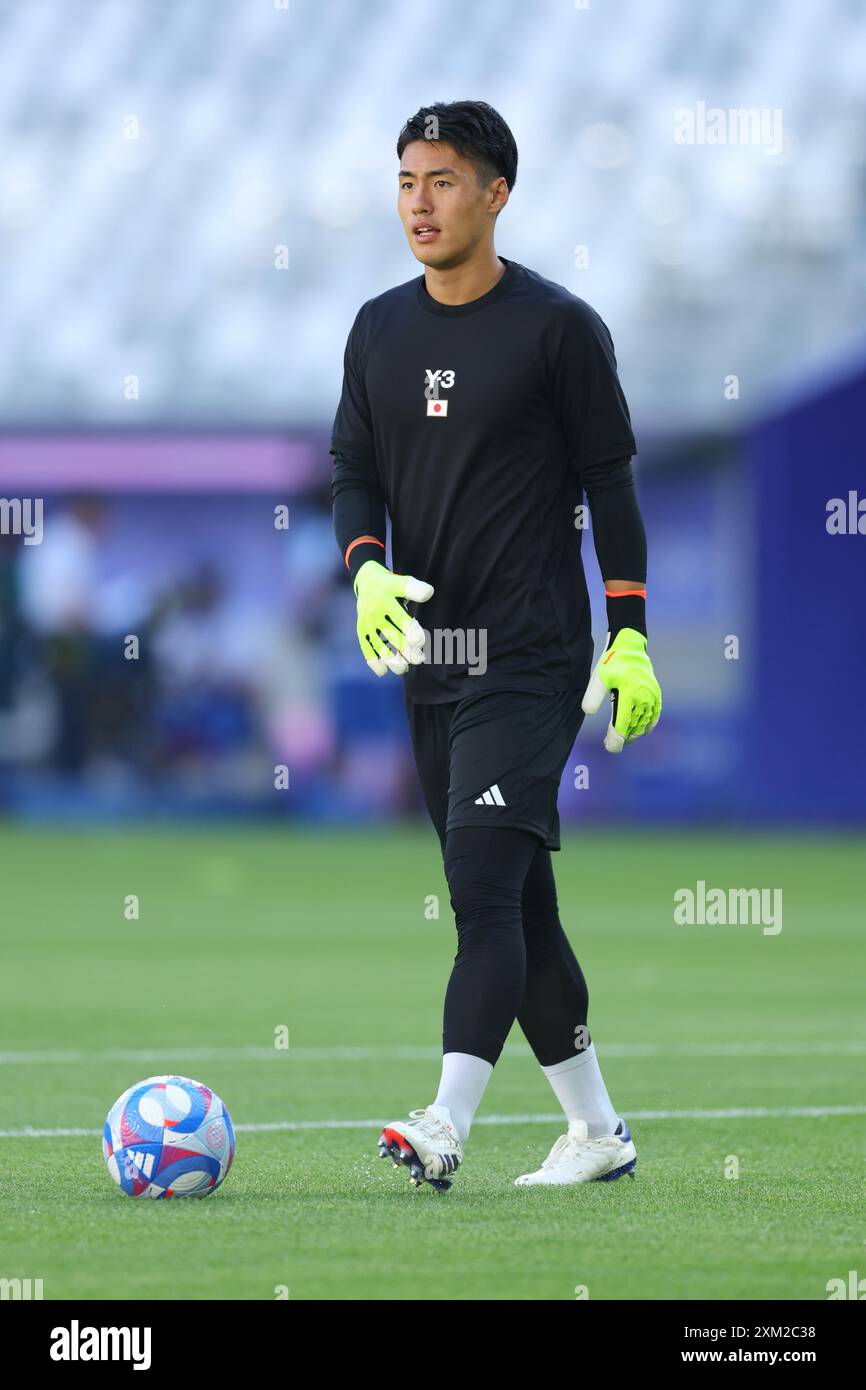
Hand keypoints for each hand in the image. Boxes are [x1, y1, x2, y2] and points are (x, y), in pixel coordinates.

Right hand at [354, 559, 433, 676]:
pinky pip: (367, 650)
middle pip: (394, 638)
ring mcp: (367, 625)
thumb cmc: (390, 585)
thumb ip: (414, 589)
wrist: (366, 582)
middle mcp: (374, 614)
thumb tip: (429, 592)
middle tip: (419, 659)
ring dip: (393, 661)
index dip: (413, 634)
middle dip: (408, 652)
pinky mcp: (361, 632)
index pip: (402, 621)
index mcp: (386, 601)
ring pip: (381, 648)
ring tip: (404, 668)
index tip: (421, 643)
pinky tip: (383, 672)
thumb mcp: (402, 582)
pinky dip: (374, 663)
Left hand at [581, 627, 661, 752]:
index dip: (616, 739)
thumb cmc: (612, 662)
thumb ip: (593, 696)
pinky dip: (649, 725)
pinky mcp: (656, 694)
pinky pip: (654, 715)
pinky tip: (642, 731)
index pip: (622, 724)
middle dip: (622, 737)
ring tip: (622, 737)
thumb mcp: (599, 678)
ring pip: (644, 723)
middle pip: (633, 727)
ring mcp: (651, 696)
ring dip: (634, 733)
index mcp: (628, 694)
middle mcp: (643, 697)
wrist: (631, 647)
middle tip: (610, 742)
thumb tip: (588, 713)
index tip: (610, 747)